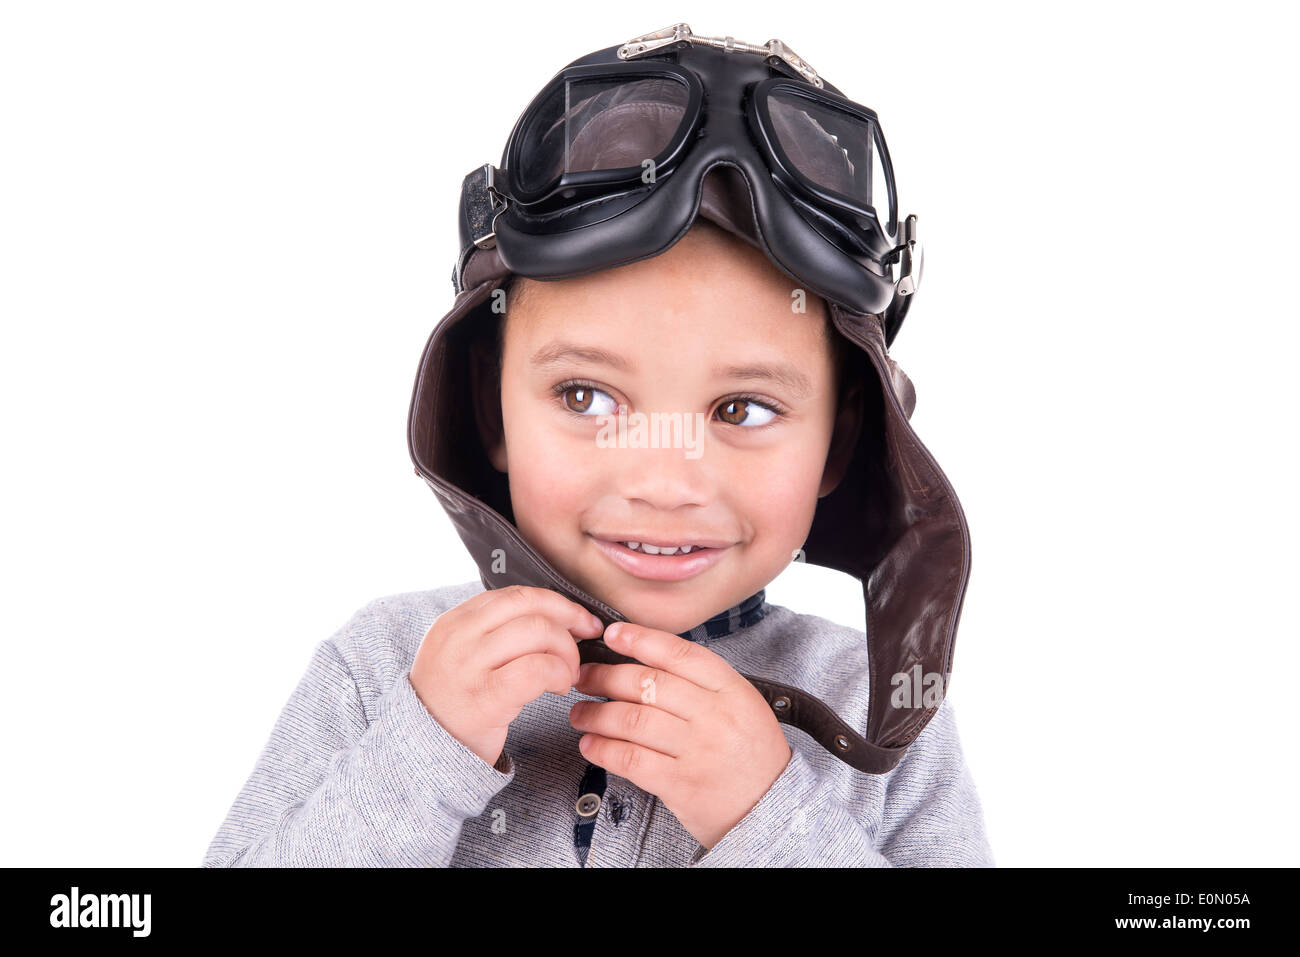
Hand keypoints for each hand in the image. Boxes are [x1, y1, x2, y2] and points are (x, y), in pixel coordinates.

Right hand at [410, 585, 604, 768]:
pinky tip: (559, 687)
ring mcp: (469, 666)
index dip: (556, 603)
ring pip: (538, 632)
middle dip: (569, 618)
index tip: (578, 619)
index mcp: (454, 622)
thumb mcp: (458, 655)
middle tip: (586, 639)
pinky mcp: (485, 697)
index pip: (515, 594)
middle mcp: (458, 637)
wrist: (418, 752)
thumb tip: (552, 616)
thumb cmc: (452, 704)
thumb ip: (493, 632)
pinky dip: (559, 673)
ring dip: (566, 651)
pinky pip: (537, 669)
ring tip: (567, 673)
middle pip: (529, 605)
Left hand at [569, 620, 792, 850]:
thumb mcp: (743, 704)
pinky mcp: (680, 785)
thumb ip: (702, 682)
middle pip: (647, 684)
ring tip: (580, 714)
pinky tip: (590, 744)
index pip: (679, 654)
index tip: (612, 634)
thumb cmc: (751, 753)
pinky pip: (631, 760)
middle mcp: (715, 717)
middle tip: (583, 677)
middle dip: (604, 677)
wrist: (771, 806)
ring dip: (596, 715)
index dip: (640, 640)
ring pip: (632, 721)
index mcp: (732, 691)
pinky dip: (603, 750)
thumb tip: (645, 659)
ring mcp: (697, 751)